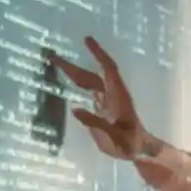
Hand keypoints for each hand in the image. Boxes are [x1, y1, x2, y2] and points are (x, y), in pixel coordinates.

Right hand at [49, 38, 190, 190]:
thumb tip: (74, 108)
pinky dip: (78, 85)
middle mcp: (112, 95)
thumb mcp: (114, 136)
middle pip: (92, 75)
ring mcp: (108, 101)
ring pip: (89, 82)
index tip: (87, 40)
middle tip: (52, 56)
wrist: (139, 151)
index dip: (98, 54)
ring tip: (54, 63)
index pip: (108, 69)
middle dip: (73, 65)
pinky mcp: (103, 109)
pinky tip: (67, 82)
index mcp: (118, 96)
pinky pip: (89, 92)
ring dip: (73, 73)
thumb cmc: (130, 144)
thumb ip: (95, 123)